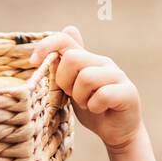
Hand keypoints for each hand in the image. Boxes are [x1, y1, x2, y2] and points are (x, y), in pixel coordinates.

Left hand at [28, 25, 143, 153]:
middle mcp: (102, 62)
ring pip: (86, 77)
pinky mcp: (128, 92)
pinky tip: (99, 110)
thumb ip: (67, 66)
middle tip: (73, 96)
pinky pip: (102, 95)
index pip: (64, 39)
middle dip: (64, 82)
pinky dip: (95, 107)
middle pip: (71, 59)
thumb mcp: (74, 88)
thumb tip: (69, 28)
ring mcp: (117, 75)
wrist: (118, 132)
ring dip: (80, 97)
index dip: (46, 46)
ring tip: (87, 105)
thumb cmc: (94, 110)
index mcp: (87, 60)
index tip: (33, 63)